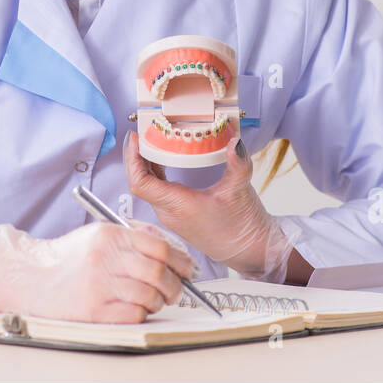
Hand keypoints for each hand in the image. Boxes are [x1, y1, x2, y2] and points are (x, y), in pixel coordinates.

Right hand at [0, 219, 200, 322]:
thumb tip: (170, 245)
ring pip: (150, 296)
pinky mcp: (93, 311)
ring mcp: (99, 286)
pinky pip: (135, 315)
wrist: (31, 277)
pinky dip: (143, 314)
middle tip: (178, 289)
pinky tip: (136, 309)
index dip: (181, 259)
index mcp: (109, 236)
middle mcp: (104, 259)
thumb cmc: (69, 257)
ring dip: (159, 301)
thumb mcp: (98, 233)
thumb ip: (133, 234)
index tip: (189, 269)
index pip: (159, 246)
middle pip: (158, 272)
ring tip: (154, 300)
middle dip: (175, 284)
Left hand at [124, 130, 294, 282]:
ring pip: (148, 187)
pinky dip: (155, 173)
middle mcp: (169, 212)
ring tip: (149, 140)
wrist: (251, 251)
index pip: (140, 183)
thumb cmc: (243, 226)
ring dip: (144, 164)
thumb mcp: (240, 190)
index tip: (135, 138)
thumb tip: (235, 141)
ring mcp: (172, 215)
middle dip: (136, 156)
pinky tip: (162, 159)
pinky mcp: (178, 215)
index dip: (132, 159)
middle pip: (140, 182)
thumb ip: (237, 163)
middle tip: (142, 131)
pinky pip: (158, 191)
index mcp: (178, 206)